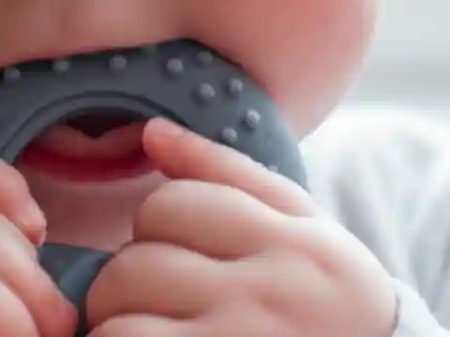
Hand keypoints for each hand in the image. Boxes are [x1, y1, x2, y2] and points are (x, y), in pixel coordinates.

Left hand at [86, 119, 397, 335]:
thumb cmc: (330, 308)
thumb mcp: (305, 231)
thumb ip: (227, 175)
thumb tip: (151, 132)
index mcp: (294, 245)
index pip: (170, 204)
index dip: (158, 229)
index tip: (182, 257)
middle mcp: (271, 298)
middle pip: (135, 265)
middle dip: (130, 283)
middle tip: (163, 306)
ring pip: (119, 320)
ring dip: (119, 326)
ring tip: (158, 332)